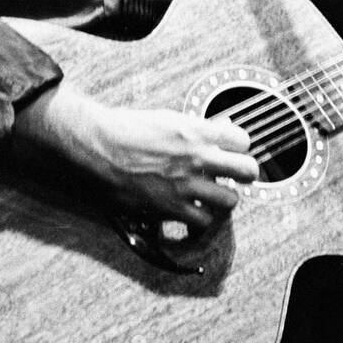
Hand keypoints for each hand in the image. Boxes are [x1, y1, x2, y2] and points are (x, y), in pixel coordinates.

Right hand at [14, 83, 258, 232]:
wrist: (95, 147)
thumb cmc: (124, 129)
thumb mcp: (166, 118)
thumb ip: (196, 128)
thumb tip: (218, 129)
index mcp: (196, 132)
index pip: (242, 139)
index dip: (239, 145)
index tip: (234, 149)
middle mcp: (196, 159)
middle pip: (247, 171)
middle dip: (245, 174)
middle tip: (237, 176)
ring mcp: (185, 186)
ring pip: (229, 202)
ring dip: (223, 200)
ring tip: (213, 196)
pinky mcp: (170, 208)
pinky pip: (200, 223)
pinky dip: (198, 222)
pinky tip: (193, 217)